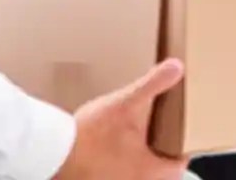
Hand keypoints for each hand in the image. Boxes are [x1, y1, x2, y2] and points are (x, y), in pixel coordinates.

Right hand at [54, 59, 189, 179]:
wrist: (54, 152)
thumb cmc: (90, 135)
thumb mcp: (126, 103)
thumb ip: (153, 85)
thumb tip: (177, 67)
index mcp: (151, 170)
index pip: (179, 165)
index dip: (182, 148)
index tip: (181, 134)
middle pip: (161, 173)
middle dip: (161, 153)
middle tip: (160, 133)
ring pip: (139, 175)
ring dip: (140, 160)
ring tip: (135, 138)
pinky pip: (119, 175)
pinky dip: (120, 164)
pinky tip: (112, 147)